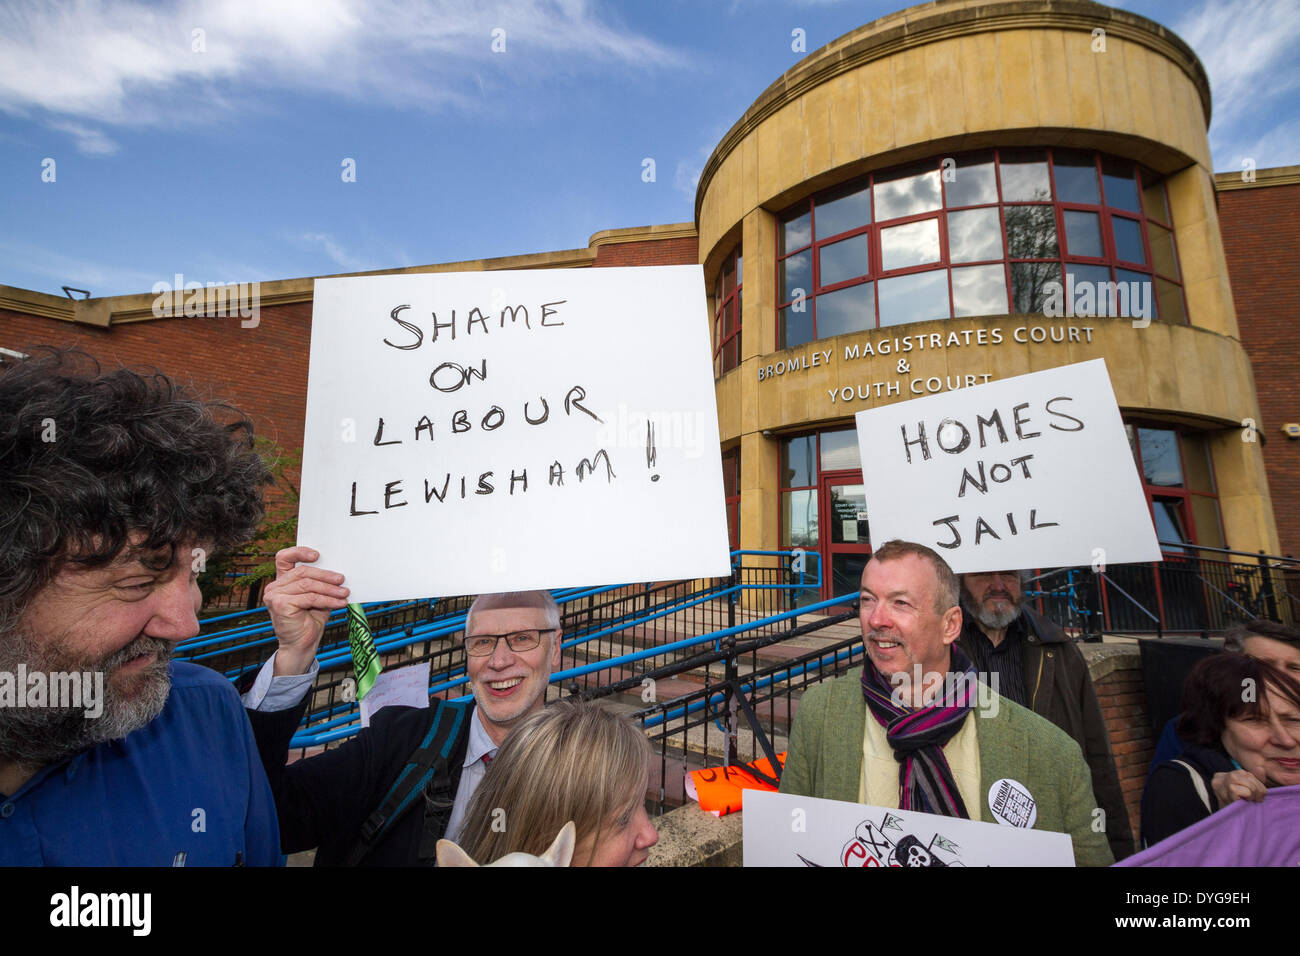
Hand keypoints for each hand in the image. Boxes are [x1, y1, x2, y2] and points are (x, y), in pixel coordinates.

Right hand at [263, 546, 349, 675]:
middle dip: (326, 575)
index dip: (299, 552)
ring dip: (330, 589)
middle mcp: (274, 587)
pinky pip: (310, 597)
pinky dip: (328, 600)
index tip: (318, 555)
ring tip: (345, 593)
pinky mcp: (280, 604)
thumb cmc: (310, 621)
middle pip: (302, 572)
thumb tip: (339, 573)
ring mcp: (274, 595)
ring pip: (308, 585)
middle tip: (343, 579)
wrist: (302, 646)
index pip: (284, 558)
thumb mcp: (317, 598)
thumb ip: (321, 584)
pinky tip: (340, 603)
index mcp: (281, 581)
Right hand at [1210, 769, 1266, 806]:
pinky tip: (1242, 802)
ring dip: (1253, 795)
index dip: (1257, 785)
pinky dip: (1248, 797)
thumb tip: (1261, 769)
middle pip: (1249, 777)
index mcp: (1225, 774)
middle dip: (1258, 790)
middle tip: (1254, 800)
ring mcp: (1221, 783)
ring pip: (1249, 784)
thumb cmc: (1237, 807)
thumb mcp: (1246, 791)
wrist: (1226, 824)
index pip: (1248, 774)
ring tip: (1248, 801)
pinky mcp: (1225, 792)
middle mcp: (1220, 776)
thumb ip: (1255, 779)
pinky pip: (1245, 791)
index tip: (1253, 796)